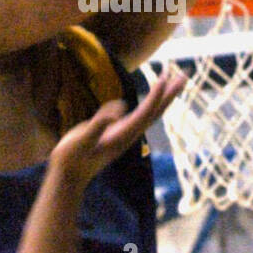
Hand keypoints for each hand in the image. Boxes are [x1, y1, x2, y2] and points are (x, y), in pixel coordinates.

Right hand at [49, 70, 185, 188]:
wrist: (68, 177)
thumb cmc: (71, 158)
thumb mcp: (82, 140)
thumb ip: (98, 124)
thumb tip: (119, 109)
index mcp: (122, 136)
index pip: (145, 113)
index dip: (155, 95)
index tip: (165, 77)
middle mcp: (128, 135)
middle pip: (155, 113)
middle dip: (170, 94)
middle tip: (184, 75)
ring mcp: (123, 134)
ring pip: (149, 113)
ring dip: (162, 96)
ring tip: (171, 78)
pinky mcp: (117, 133)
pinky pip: (139, 115)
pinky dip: (149, 102)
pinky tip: (151, 94)